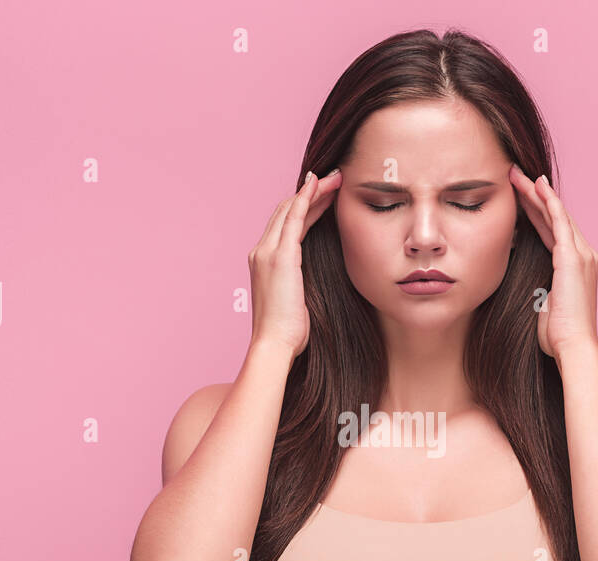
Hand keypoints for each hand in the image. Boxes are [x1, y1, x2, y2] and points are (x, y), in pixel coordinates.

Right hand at [248, 167, 342, 360]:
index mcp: (264, 263)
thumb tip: (315, 283)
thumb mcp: (296, 302)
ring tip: (336, 178)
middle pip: (286, 212)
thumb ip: (301, 284)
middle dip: (311, 193)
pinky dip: (306, 198)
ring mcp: (267, 252)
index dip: (305, 207)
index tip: (325, 196)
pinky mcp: (280, 256)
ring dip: (314, 191)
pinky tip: (320, 185)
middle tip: (335, 179)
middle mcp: (261, 252)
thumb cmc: (288, 333)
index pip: (284, 226)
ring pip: (290, 210)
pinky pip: (293, 218)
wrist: (273, 345)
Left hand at [508, 164, 597, 360]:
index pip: (552, 230)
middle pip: (554, 216)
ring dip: (536, 192)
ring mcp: (581, 255)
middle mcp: (583, 255)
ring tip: (517, 174)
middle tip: (515, 174)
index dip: (535, 211)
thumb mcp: (542, 304)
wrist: (574, 346)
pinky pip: (560, 222)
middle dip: (534, 194)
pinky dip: (549, 202)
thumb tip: (522, 282)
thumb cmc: (557, 335)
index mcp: (575, 266)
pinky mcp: (573, 258)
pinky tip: (537, 187)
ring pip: (556, 214)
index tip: (519, 196)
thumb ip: (536, 286)